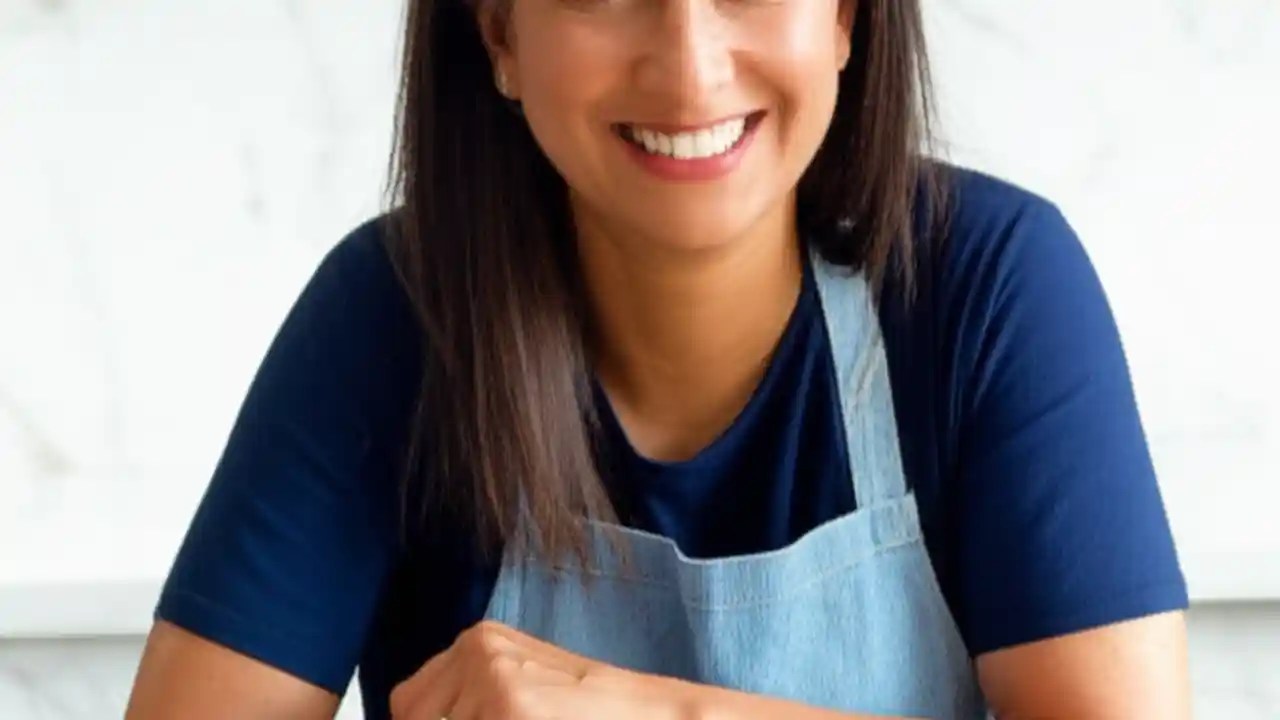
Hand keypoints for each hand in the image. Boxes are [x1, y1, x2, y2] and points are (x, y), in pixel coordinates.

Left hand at [389, 620, 688, 719]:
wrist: (648, 714)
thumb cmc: (586, 714)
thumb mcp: (520, 693)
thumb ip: (468, 706)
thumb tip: (412, 719)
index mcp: (478, 641)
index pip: (407, 704)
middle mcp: (478, 647)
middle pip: (413, 717)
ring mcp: (491, 674)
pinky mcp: (508, 704)